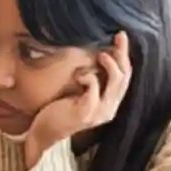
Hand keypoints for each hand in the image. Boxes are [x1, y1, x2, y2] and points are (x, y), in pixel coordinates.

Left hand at [25, 32, 132, 166]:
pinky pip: (94, 88)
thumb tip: (95, 56)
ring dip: (110, 65)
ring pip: (115, 83)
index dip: (125, 57)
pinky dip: (88, 77)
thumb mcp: (80, 94)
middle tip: (119, 36)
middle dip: (123, 54)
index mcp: (110, 103)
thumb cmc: (59, 110)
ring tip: (101, 54)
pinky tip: (79, 75)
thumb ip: (91, 82)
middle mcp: (109, 109)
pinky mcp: (85, 112)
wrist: (44, 134)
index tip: (121, 38)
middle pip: (125, 78)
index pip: (126, 77)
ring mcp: (99, 112)